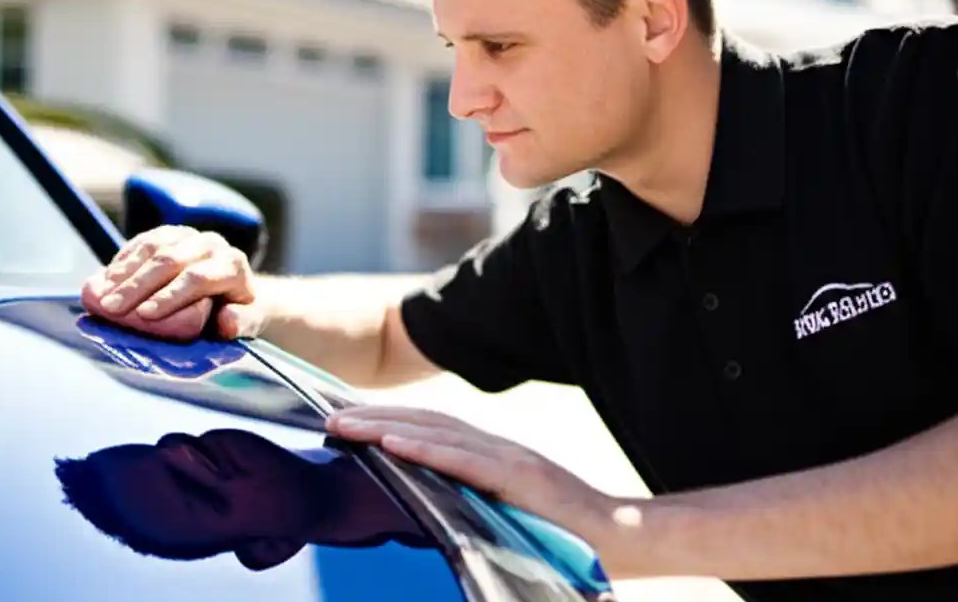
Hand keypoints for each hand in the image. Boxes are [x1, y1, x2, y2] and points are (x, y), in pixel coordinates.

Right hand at [81, 225, 264, 341]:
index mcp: (233, 266)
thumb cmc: (236, 313)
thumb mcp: (247, 323)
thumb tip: (226, 320)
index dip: (170, 296)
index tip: (145, 315)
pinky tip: (105, 280)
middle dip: (138, 286)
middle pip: (170, 261)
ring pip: (152, 248)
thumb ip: (240, 323)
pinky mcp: (168, 233)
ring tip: (100, 297)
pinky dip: (122, 261)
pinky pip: (142, 242)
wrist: (232, 291)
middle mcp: (212, 244)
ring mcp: (189, 235)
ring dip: (124, 274)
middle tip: (112, 308)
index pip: (198, 278)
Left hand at [326, 407, 616, 545]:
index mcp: (494, 458)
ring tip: (344, 425)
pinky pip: (463, 460)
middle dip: (375, 417)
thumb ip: (475, 506)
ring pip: (436, 433)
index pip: (432, 429)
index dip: (390, 421)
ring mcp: (510, 460)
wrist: (628, 539)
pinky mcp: (520, 479)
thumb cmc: (570, 537)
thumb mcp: (511, 517)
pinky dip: (425, 448)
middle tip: (330, 417)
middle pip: (426, 423)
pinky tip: (392, 443)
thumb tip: (431, 511)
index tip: (349, 421)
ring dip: (385, 426)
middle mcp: (498, 449)